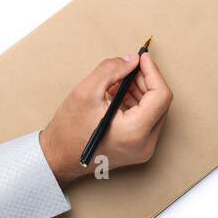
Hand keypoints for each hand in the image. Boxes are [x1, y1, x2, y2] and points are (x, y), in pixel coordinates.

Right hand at [39, 53, 173, 185]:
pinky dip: (135, 104)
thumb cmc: (68, 131)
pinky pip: (145, 120)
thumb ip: (111, 71)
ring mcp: (144, 149)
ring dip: (139, 91)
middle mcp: (146, 144)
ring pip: (153, 110)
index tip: (142, 57)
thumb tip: (133, 60)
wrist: (57, 160)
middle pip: (159, 102)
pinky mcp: (138, 148)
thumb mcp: (85, 92)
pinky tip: (117, 94)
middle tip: (128, 67)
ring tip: (117, 81)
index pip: (161, 95)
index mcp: (136, 132)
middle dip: (145, 81)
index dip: (152, 72)